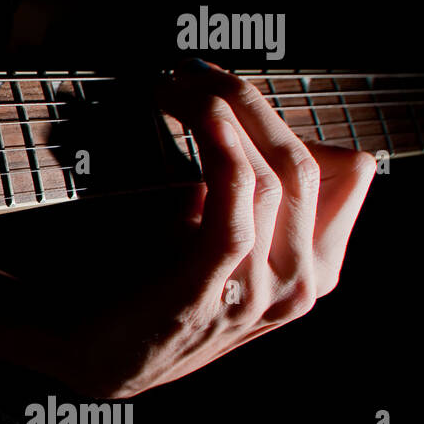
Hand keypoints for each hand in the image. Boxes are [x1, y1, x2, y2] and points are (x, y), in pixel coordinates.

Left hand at [0, 62, 375, 399]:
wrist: (77, 350)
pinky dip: (222, 146)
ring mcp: (260, 297)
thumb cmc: (137, 287)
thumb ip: (247, 198)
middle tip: (195, 72)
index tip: (228, 88)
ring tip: (178, 85)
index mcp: (311, 273)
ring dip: (227, 113)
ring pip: (277, 173)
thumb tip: (243, 121)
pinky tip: (198, 114)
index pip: (345, 170)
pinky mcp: (207, 292)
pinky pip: (238, 199)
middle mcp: (299, 288)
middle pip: (306, 162)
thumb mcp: (211, 240)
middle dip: (251, 103)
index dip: (286, 119)